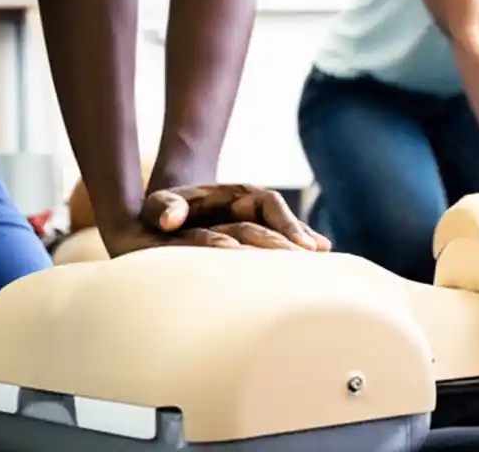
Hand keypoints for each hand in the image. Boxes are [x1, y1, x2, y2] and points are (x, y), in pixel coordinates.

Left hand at [99, 183, 331, 256]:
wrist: (157, 225)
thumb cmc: (159, 215)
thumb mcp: (157, 207)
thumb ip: (164, 207)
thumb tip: (171, 221)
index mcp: (237, 195)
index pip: (270, 204)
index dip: (288, 223)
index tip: (300, 247)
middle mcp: (253, 212)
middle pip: (283, 226)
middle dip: (298, 244)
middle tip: (314, 266)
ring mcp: (254, 231)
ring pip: (284, 241)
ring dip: (300, 256)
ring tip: (321, 275)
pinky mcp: (252, 252)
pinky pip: (275, 258)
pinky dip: (291, 268)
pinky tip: (308, 284)